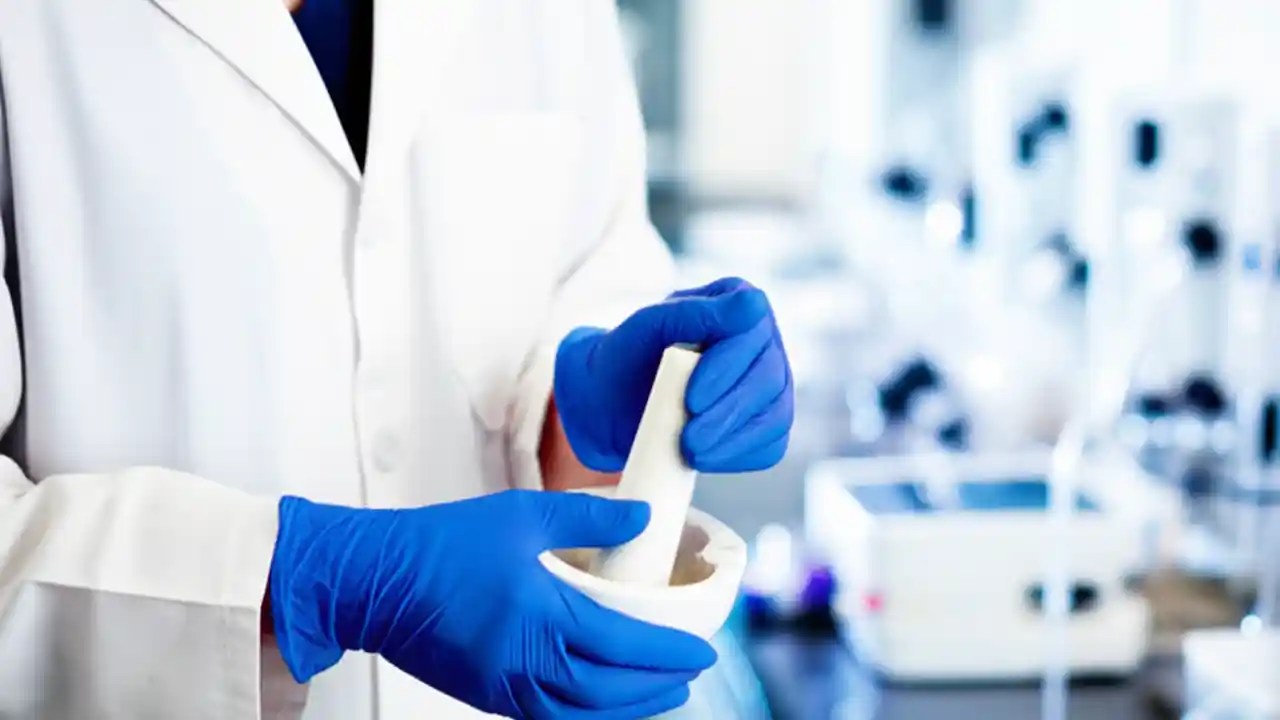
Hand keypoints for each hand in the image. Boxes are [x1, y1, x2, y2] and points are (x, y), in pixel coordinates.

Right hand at [269, 491, 714, 718]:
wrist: (373, 580)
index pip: (621, 644)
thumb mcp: (523, 514)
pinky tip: (603, 703)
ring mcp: (502, 686)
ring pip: (580, 714)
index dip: (666, 652)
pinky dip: (585, 716)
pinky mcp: (485, 696)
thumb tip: (642, 518)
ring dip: (626, 709)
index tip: (702, 650)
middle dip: (656, 687)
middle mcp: (523, 660)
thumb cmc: (441, 543)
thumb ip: (590, 517)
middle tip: (690, 675)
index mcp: (539, 613)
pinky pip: (547, 717)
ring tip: (660, 695)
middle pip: (608, 690)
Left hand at [555, 277, 793, 472]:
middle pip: (769, 378)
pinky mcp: (765, 424)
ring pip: (775, 416)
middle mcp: (762, 342)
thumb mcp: (648, 327)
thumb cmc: (629, 356)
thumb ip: (695, 312)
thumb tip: (753, 302)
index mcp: (736, 302)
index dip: (728, 367)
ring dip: (734, 441)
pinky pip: (770, 446)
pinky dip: (740, 456)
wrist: (611, 403)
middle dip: (728, 413)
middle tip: (690, 440)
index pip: (753, 330)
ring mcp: (769, 385)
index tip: (692, 399)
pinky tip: (706, 459)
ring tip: (691, 452)